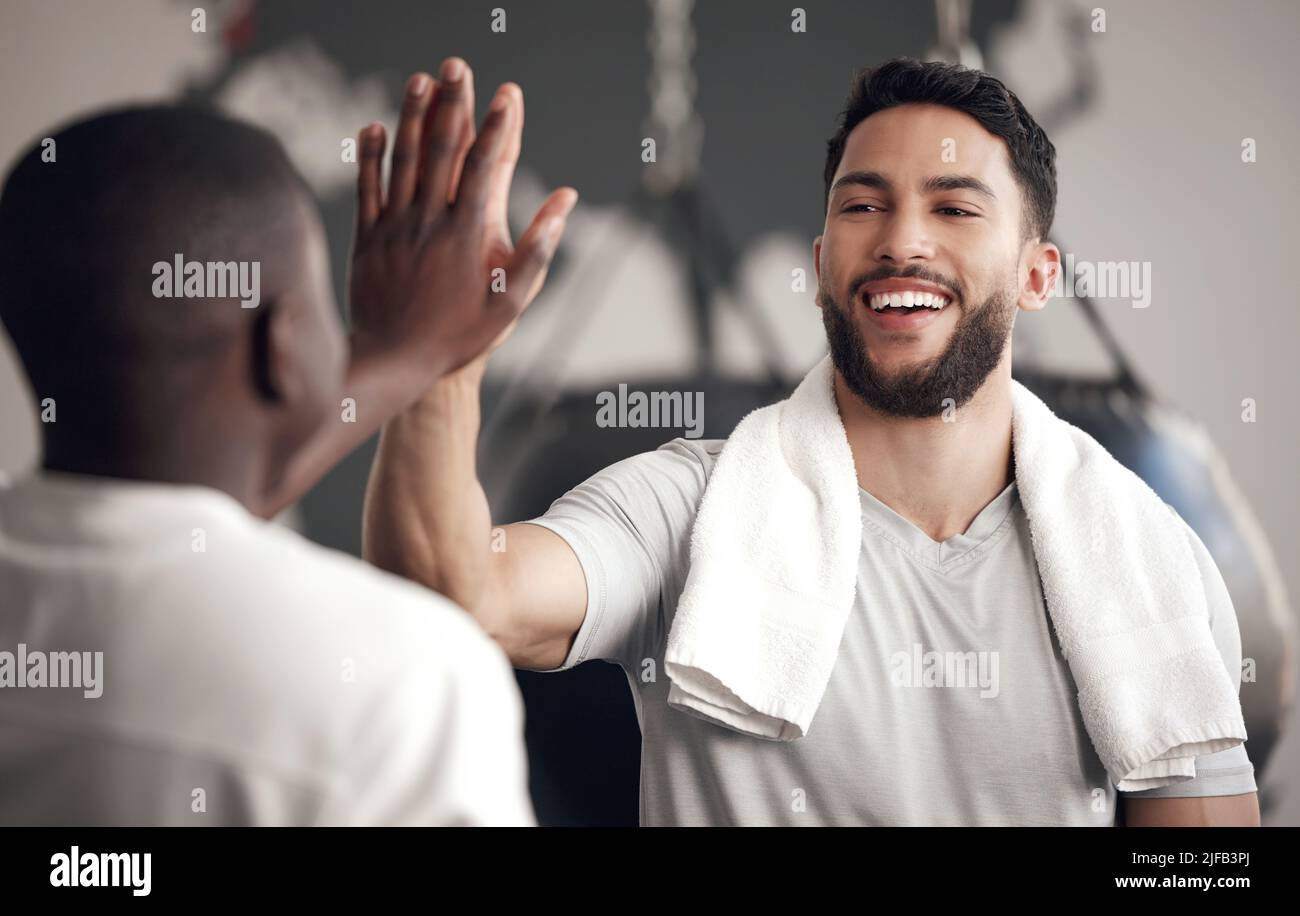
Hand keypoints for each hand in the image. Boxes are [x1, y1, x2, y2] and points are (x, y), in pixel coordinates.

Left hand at [347, 58, 576, 383]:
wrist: (396, 362)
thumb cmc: (461, 336)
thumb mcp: (512, 301)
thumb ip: (539, 248)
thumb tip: (565, 201)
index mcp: (469, 234)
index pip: (487, 166)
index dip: (498, 126)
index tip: (508, 94)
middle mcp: (430, 221)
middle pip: (443, 150)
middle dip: (454, 103)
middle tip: (459, 65)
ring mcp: (396, 227)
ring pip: (405, 160)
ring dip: (413, 117)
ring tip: (422, 80)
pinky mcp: (368, 238)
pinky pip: (369, 189)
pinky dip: (372, 156)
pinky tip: (376, 128)